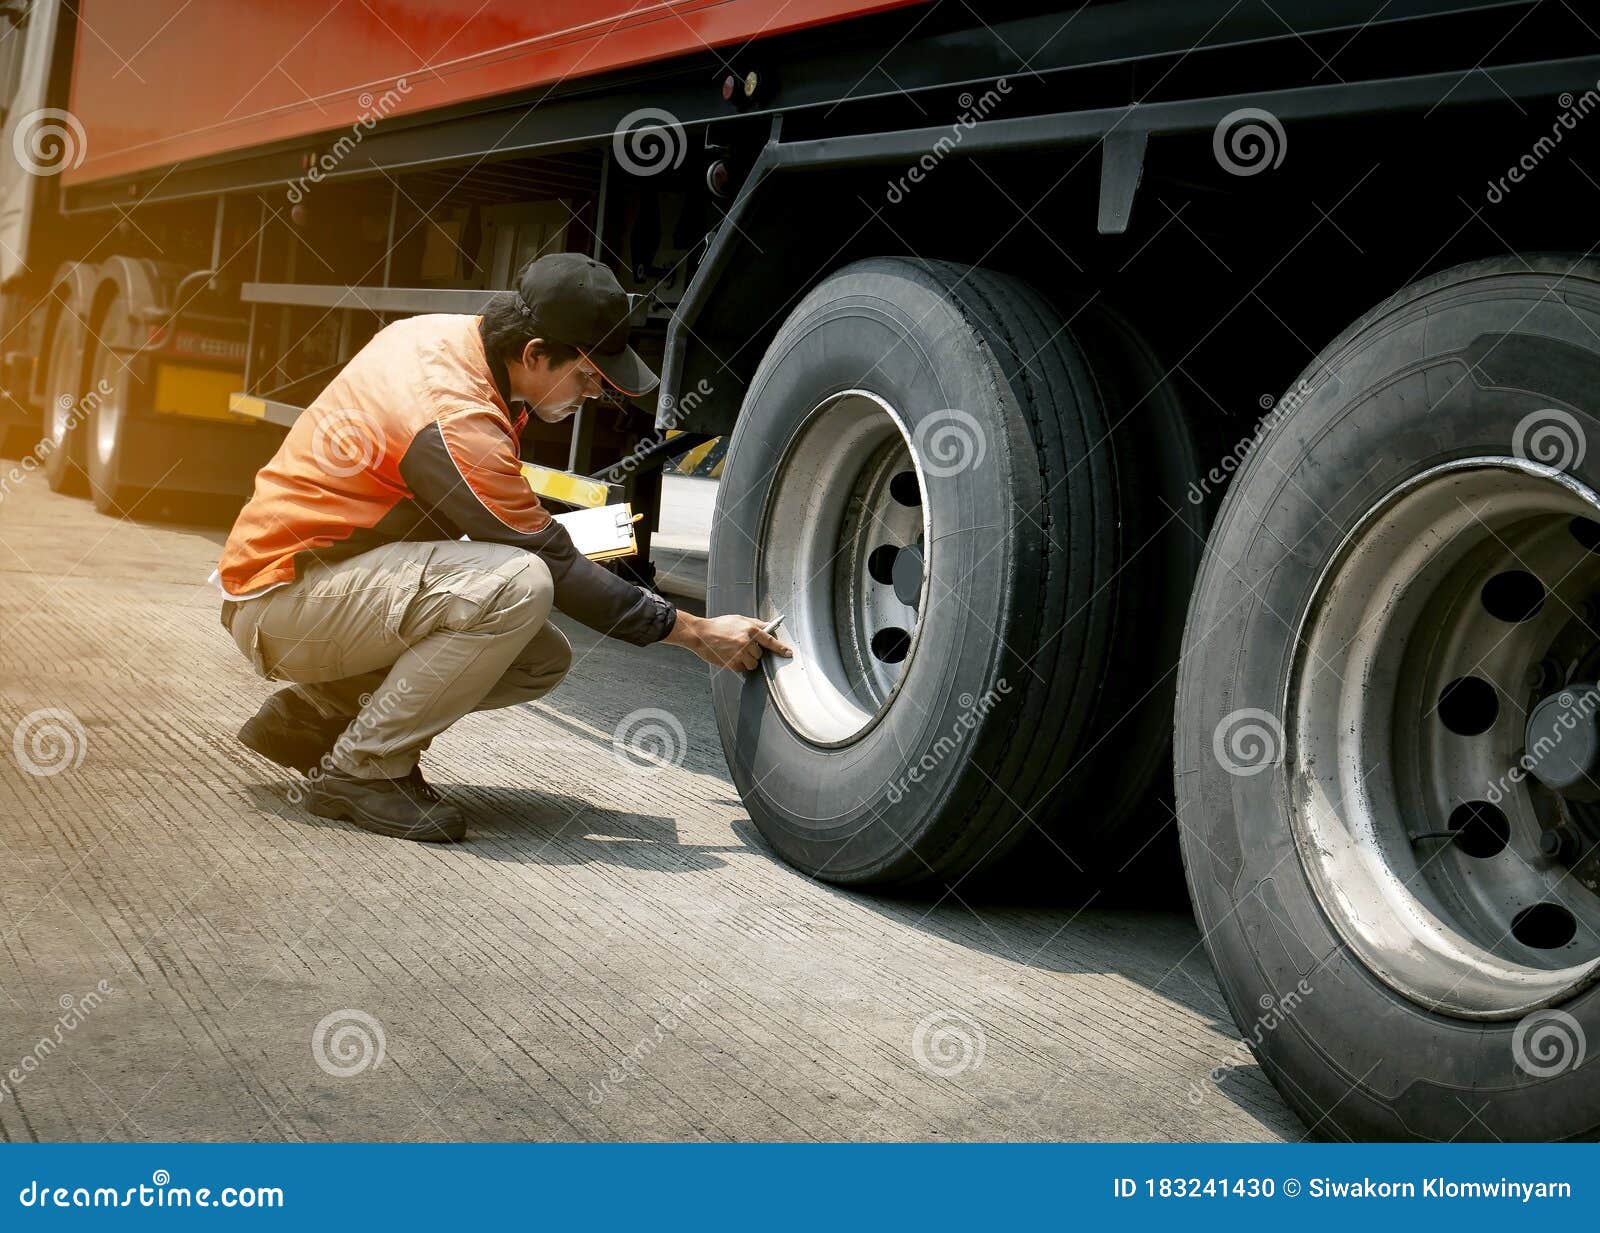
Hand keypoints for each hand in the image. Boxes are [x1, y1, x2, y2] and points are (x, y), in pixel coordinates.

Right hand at [663, 611, 793, 671]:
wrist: (701, 634)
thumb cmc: (719, 625)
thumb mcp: (739, 619)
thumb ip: (755, 624)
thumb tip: (769, 627)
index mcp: (750, 629)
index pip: (770, 640)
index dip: (780, 648)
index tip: (788, 653)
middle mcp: (746, 642)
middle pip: (760, 655)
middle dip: (753, 653)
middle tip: (742, 647)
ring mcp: (739, 653)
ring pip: (752, 664)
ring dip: (747, 661)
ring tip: (735, 652)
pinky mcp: (732, 663)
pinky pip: (742, 668)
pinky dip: (738, 665)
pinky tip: (730, 656)